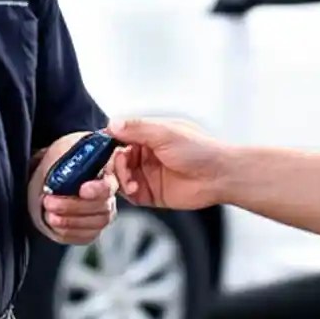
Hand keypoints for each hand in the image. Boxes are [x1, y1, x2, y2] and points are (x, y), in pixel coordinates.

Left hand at [39, 151, 119, 245]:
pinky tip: (53, 221)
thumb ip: (71, 153)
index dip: (97, 190)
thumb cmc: (58, 162)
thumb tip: (74, 157)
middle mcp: (108, 197)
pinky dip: (66, 231)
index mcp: (106, 173)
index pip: (109, 185)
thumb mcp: (62, 150)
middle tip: (49, 201)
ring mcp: (100, 216)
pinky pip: (83, 237)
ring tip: (48, 212)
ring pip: (93, 226)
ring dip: (67, 221)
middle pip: (102, 209)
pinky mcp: (89, 231)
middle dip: (72, 207)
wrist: (48, 180)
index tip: (81, 189)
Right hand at [108, 117, 228, 210]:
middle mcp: (147, 153)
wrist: (219, 176)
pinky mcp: (151, 193)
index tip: (100, 148)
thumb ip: (137, 128)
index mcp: (150, 134)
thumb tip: (112, 124)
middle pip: (116, 158)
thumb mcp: (165, 133)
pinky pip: (130, 194)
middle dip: (114, 163)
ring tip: (130, 182)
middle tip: (119, 167)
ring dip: (120, 178)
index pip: (120, 136)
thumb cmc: (200, 150)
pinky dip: (127, 191)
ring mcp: (148, 173)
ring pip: (120, 176)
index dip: (109, 142)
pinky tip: (134, 190)